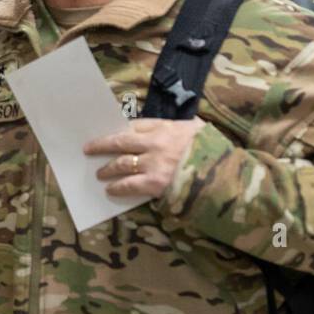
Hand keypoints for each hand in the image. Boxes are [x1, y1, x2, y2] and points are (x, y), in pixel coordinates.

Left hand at [84, 117, 206, 198]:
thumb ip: (178, 128)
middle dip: (102, 145)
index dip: (119, 129)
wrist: (225, 174)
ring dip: (108, 168)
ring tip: (100, 173)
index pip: (135, 124)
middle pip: (120, 140)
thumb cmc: (214, 151)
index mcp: (167, 127)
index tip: (109, 132)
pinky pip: (129, 185)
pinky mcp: (155, 183)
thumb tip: (159, 129)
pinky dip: (117, 187)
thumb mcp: (197, 130)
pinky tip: (110, 189)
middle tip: (89, 148)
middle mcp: (156, 142)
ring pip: (121, 163)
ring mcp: (154, 163)